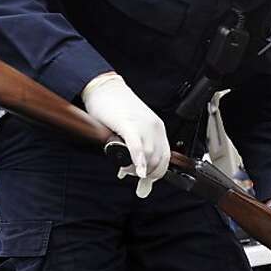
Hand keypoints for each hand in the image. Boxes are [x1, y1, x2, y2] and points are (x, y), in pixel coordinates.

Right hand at [81, 73, 169, 197]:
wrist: (104, 88)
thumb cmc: (116, 107)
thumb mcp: (134, 127)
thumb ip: (138, 146)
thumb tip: (137, 169)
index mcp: (158, 128)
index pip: (165, 158)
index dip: (157, 173)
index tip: (146, 182)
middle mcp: (155, 127)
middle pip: (157, 160)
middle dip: (146, 174)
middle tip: (133, 176)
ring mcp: (143, 126)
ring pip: (148, 157)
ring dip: (137, 170)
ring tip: (125, 171)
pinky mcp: (129, 125)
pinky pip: (137, 148)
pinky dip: (138, 161)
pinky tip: (136, 171)